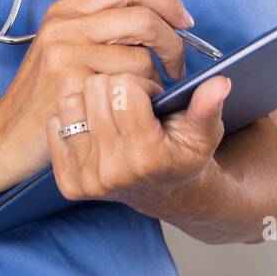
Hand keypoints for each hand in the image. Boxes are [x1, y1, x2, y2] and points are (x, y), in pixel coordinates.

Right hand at [0, 0, 195, 182]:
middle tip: (177, 64)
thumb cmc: (47, 95)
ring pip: (142, 56)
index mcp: (67, 10)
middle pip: (143, 16)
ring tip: (145, 94)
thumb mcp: (66, 47)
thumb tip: (161, 15)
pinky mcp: (73, 87)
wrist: (6, 136)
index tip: (183, 20)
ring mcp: (66, 55)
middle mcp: (65, 26)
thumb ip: (104, 26)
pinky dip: (145, 98)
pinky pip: (132, 87)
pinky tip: (132, 108)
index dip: (165, 0)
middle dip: (173, 40)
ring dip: (157, 79)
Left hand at [46, 71, 231, 221]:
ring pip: (71, 103)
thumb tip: (220, 83)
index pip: (123, 88)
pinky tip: (92, 127)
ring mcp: (88, 181)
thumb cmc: (182, 154)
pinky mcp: (68, 184)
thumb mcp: (203, 132)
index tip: (148, 96)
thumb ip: (208, 106)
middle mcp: (114, 173)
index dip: (138, 83)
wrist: (163, 192)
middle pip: (95, 90)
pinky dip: (72, 119)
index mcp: (147, 157)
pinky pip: (56, 125)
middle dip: (114, 87)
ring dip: (89, 99)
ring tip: (110, 113)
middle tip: (128, 103)